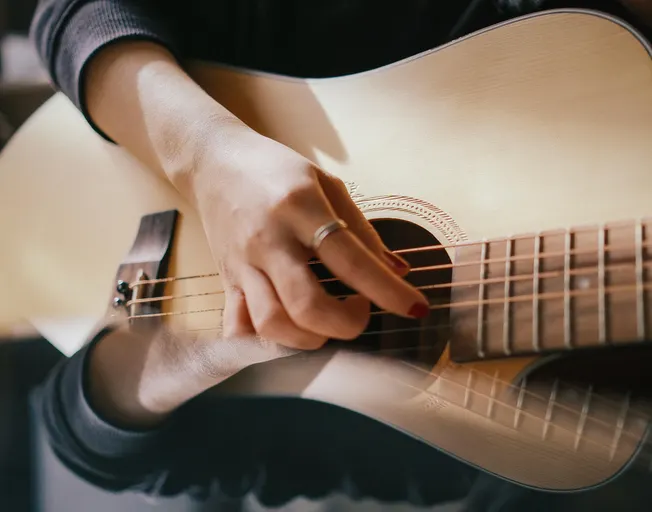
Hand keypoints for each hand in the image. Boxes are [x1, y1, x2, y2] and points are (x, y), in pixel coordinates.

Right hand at [188, 125, 428, 349]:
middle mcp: (269, 240)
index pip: (350, 260)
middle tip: (360, 311)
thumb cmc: (276, 168)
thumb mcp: (326, 184)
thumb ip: (362, 230)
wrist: (213, 161)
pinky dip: (264, 343)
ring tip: (326, 322)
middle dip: (346, 324)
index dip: (387, 291)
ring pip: (272, 323)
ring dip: (309, 339)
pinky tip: (287, 334)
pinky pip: (237, 327)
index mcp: (301, 208)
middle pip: (307, 304)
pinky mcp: (225, 280)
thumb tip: (398, 270)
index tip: (416, 309)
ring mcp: (243, 264)